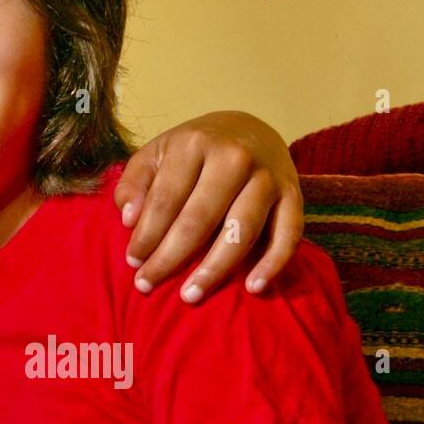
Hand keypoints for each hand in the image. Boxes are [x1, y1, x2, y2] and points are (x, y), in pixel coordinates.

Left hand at [113, 110, 303, 302]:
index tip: (132, 262)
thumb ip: (134, 182)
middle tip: (148, 284)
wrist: (249, 128)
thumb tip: (128, 220)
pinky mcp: (294, 194)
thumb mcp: (156, 153)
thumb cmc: (193, 150)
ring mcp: (268, 177)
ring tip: (191, 295)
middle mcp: (234, 158)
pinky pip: (288, 234)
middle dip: (170, 257)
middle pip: (199, 219)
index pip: (165, 199)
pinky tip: (253, 287)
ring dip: (215, 269)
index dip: (146, 234)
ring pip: (241, 231)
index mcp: (194, 143)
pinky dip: (273, 263)